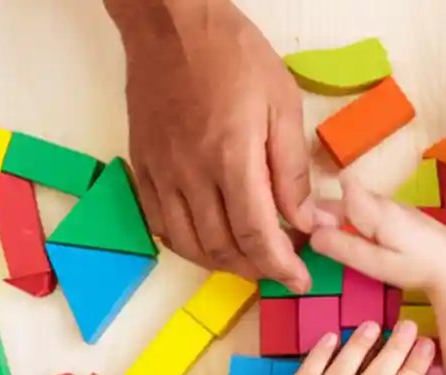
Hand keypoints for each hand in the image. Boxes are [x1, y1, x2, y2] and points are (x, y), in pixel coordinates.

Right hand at [107, 0, 313, 290]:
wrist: (172, 25)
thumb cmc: (234, 56)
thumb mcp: (283, 105)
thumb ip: (291, 169)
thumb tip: (304, 220)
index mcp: (232, 158)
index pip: (256, 234)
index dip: (279, 266)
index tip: (298, 279)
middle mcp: (191, 174)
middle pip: (221, 247)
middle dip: (254, 268)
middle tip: (278, 268)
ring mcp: (160, 172)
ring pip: (189, 244)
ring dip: (221, 263)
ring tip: (248, 260)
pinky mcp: (142, 166)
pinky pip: (159, 224)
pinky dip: (187, 244)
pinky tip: (208, 239)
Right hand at [309, 177, 445, 294]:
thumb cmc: (416, 268)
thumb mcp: (376, 263)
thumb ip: (344, 246)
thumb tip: (311, 232)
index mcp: (375, 208)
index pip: (342, 186)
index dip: (321, 201)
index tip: (309, 225)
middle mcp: (383, 200)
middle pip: (346, 198)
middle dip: (326, 214)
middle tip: (318, 242)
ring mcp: (394, 205)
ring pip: (358, 205)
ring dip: (342, 219)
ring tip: (334, 244)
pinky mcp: (401, 215)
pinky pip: (371, 212)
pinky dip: (359, 223)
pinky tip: (361, 242)